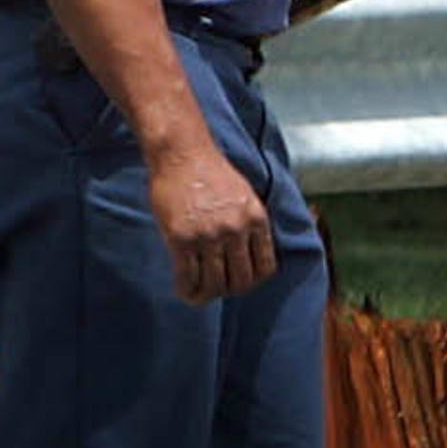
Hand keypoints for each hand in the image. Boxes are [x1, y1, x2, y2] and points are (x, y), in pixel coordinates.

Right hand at [144, 137, 278, 305]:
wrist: (181, 152)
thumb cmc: (210, 170)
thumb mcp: (244, 195)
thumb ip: (249, 223)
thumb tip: (247, 251)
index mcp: (256, 220)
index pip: (265, 267)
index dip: (252, 281)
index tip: (239, 282)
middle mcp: (235, 230)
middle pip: (240, 280)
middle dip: (228, 290)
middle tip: (216, 290)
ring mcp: (208, 235)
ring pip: (214, 282)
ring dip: (206, 295)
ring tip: (197, 295)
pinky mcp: (181, 237)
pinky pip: (187, 274)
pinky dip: (185, 289)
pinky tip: (182, 290)